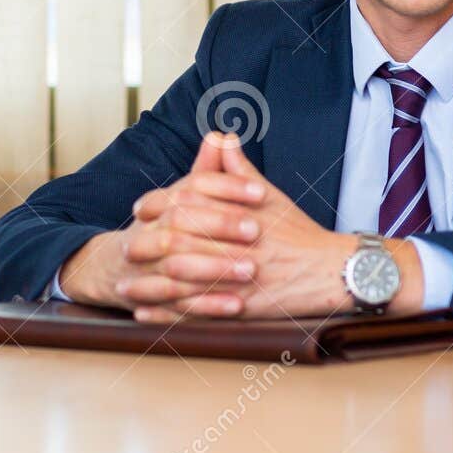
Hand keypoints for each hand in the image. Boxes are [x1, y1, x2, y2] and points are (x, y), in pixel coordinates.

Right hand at [56, 133, 265, 312]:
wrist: (111, 268)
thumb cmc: (159, 229)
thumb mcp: (179, 199)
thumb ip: (204, 171)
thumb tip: (222, 135)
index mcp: (159, 205)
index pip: (191, 187)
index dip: (225, 188)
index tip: (261, 192)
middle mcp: (148, 233)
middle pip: (180, 224)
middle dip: (220, 227)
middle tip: (258, 230)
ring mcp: (145, 268)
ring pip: (177, 266)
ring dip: (216, 268)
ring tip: (253, 270)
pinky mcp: (151, 300)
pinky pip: (177, 306)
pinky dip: (207, 306)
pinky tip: (237, 306)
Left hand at [128, 135, 426, 322]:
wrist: (331, 270)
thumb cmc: (298, 232)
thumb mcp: (269, 196)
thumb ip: (238, 170)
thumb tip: (220, 137)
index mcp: (237, 213)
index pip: (187, 201)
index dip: (158, 204)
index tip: (139, 209)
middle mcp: (233, 242)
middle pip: (177, 240)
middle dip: (146, 246)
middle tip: (121, 250)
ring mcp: (235, 276)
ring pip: (181, 279)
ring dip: (149, 285)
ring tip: (124, 287)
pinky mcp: (239, 306)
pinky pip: (194, 312)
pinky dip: (166, 314)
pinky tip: (145, 316)